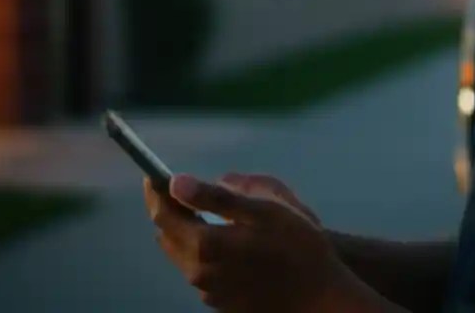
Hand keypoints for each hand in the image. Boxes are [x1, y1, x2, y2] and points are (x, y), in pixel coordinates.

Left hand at [144, 173, 360, 311]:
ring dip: (187, 233)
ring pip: (182, 255)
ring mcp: (207, 291)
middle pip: (167, 236)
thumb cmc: (298, 246)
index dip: (156, 191)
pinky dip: (203, 251)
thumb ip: (216, 196)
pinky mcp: (219, 302)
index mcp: (204, 244)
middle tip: (182, 192)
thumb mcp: (263, 210)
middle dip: (171, 211)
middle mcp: (197, 272)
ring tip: (207, 216)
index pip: (163, 214)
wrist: (319, 296)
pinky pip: (200, 270)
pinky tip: (227, 244)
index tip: (155, 175)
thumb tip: (177, 183)